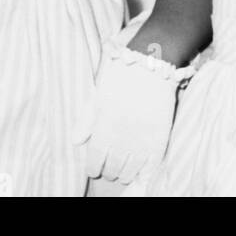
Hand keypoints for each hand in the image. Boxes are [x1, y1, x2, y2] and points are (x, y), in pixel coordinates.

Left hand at [82, 42, 193, 183]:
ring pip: (129, 172)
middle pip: (111, 170)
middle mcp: (121, 140)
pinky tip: (140, 171)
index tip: (94, 167)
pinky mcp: (160, 139)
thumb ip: (87, 120)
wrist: (153, 61)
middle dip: (108, 170)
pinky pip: (150, 167)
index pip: (95, 161)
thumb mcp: (99, 94)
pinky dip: (144, 174)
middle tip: (108, 166)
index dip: (93, 167)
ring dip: (124, 173)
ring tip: (123, 168)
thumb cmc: (121, 74)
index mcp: (103, 129)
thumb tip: (75, 141)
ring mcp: (142, 141)